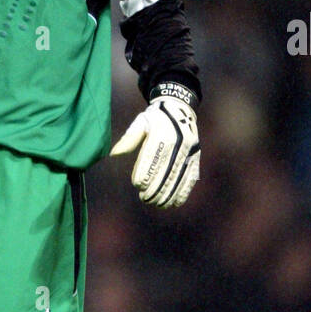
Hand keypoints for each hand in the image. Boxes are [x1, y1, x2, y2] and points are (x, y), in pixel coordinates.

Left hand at [110, 83, 199, 207]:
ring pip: (179, 177)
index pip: (153, 159)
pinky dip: (184, 191)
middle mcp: (179, 142)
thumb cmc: (156, 117)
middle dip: (156, 188)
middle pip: (167, 171)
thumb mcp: (141, 122)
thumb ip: (129, 139)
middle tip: (144, 199)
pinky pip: (191, 176)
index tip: (138, 185)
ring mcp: (189, 150)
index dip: (146, 174)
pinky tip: (175, 203)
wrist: (180, 107)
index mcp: (163, 134)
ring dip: (168, 193)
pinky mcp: (196, 156)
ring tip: (157, 204)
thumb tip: (114, 154)